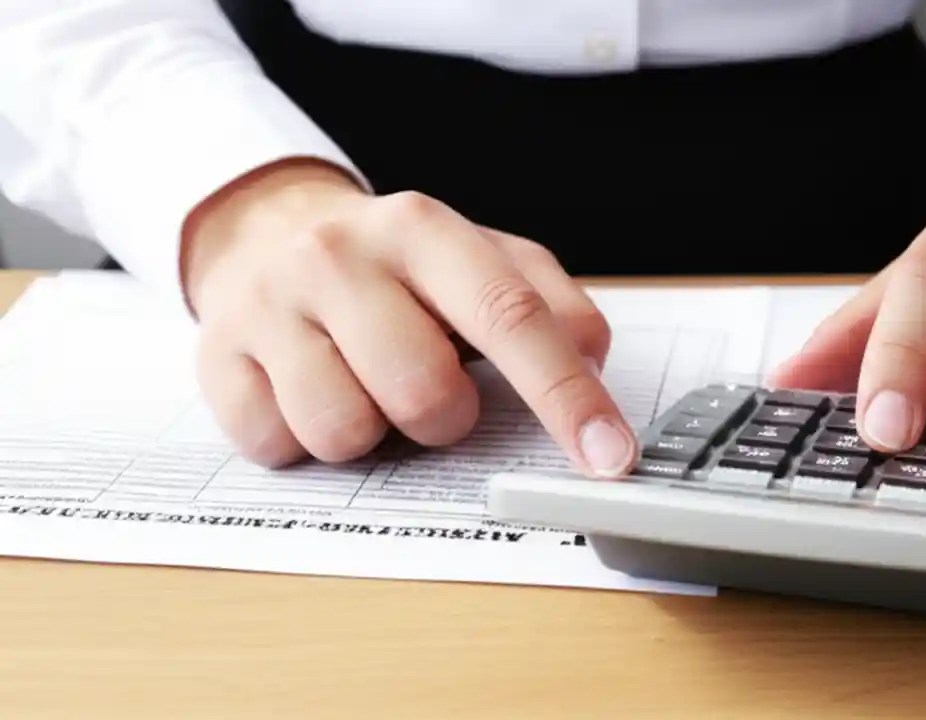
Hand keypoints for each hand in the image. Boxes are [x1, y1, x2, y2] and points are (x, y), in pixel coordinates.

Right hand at [181, 159, 636, 475]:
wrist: (265, 233)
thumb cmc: (393, 266)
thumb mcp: (478, 259)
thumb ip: (548, 303)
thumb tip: (593, 359)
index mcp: (423, 229)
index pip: (510, 317)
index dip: (566, 396)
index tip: (608, 456)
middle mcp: (341, 257)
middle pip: (425, 395)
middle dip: (444, 417)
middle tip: (429, 389)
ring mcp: (269, 306)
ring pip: (345, 432)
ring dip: (372, 432)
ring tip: (363, 385)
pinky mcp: (216, 357)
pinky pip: (279, 446)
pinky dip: (306, 439)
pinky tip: (307, 390)